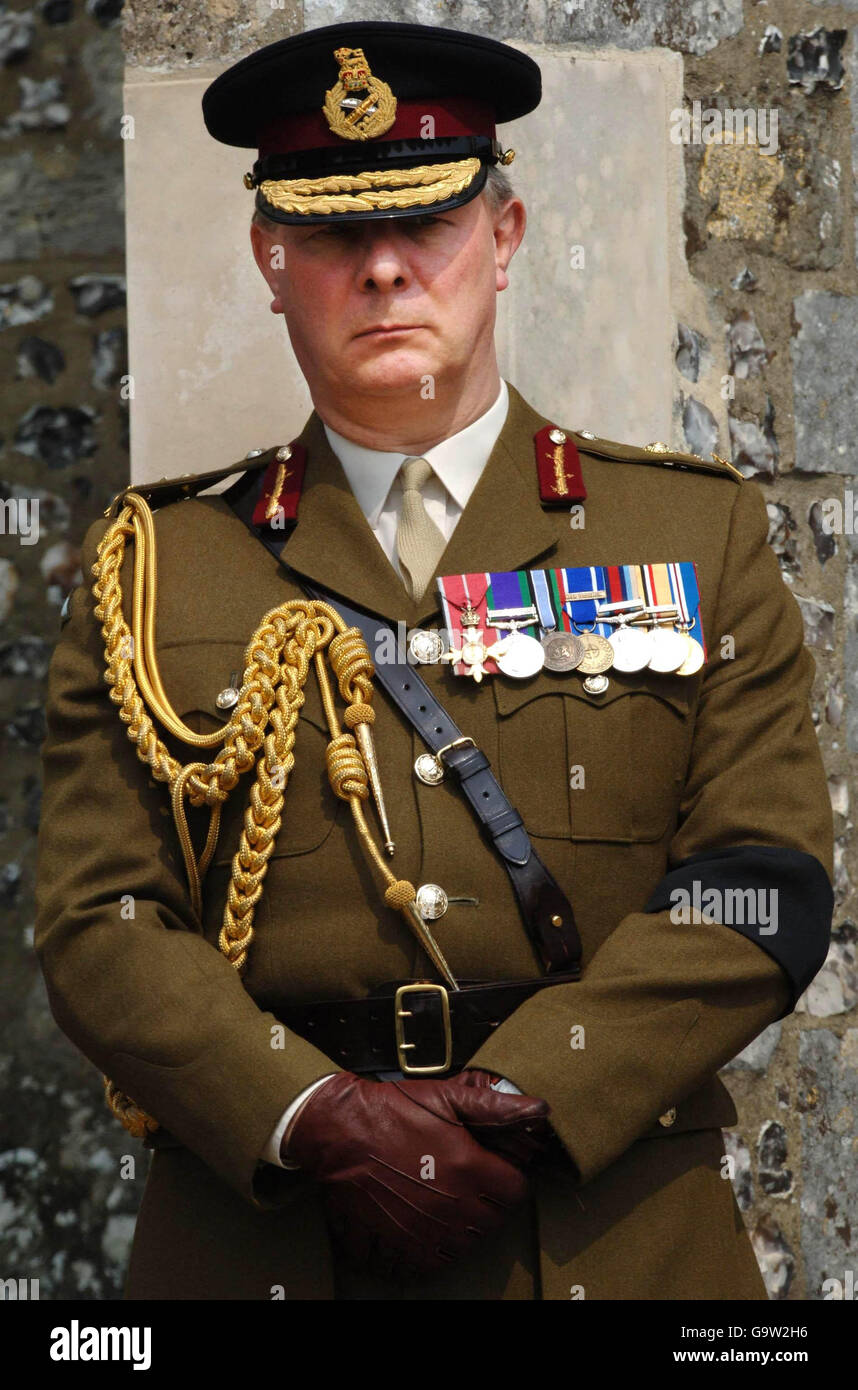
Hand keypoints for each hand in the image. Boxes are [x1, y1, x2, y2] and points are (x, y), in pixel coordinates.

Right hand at [286, 1070, 548, 1280]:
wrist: (339, 1130)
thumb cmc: (393, 1109)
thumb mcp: (447, 1096)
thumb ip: (496, 1106)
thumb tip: (540, 1110)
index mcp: (469, 1168)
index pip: (516, 1193)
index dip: (510, 1179)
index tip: (496, 1169)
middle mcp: (450, 1207)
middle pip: (492, 1224)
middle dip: (488, 1205)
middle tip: (471, 1185)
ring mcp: (422, 1230)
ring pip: (463, 1249)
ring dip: (462, 1232)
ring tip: (448, 1206)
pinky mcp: (395, 1244)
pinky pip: (425, 1266)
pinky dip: (429, 1255)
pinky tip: (423, 1231)